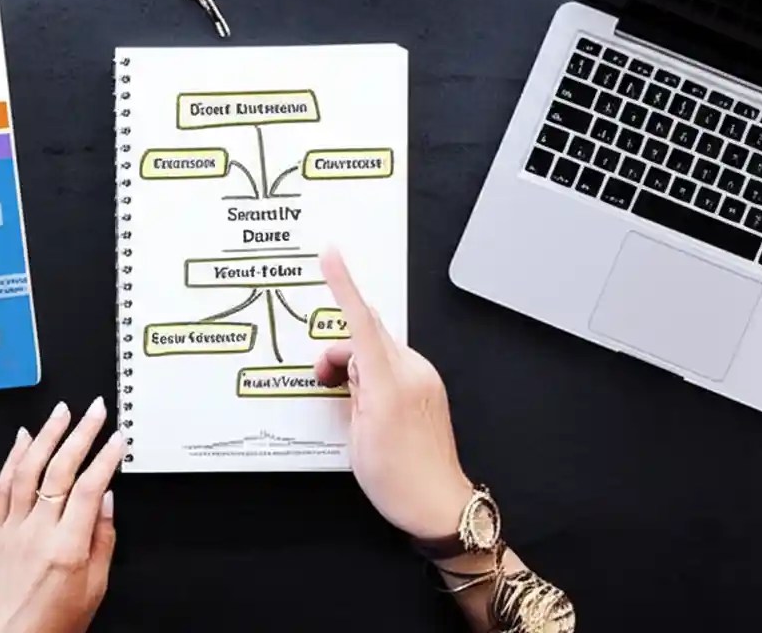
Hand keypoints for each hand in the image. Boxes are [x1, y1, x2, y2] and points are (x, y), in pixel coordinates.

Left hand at [0, 398, 125, 632]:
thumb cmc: (54, 622)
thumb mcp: (95, 587)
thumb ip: (103, 540)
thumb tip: (107, 500)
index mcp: (67, 547)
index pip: (90, 488)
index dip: (106, 458)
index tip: (118, 439)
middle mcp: (37, 532)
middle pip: (60, 470)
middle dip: (81, 434)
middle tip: (95, 411)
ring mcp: (13, 529)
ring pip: (28, 469)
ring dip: (46, 435)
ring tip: (61, 412)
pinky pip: (2, 487)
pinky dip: (13, 458)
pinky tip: (23, 438)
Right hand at [315, 249, 473, 539]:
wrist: (437, 504)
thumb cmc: (396, 479)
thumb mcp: (356, 433)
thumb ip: (352, 387)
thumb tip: (348, 365)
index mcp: (390, 382)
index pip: (361, 323)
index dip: (343, 286)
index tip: (331, 256)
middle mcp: (412, 373)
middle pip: (367, 337)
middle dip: (340, 351)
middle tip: (324, 379)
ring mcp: (424, 379)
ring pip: (378, 353)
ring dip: (356, 368)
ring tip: (349, 404)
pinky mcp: (429, 388)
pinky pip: (392, 367)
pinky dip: (373, 376)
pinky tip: (366, 405)